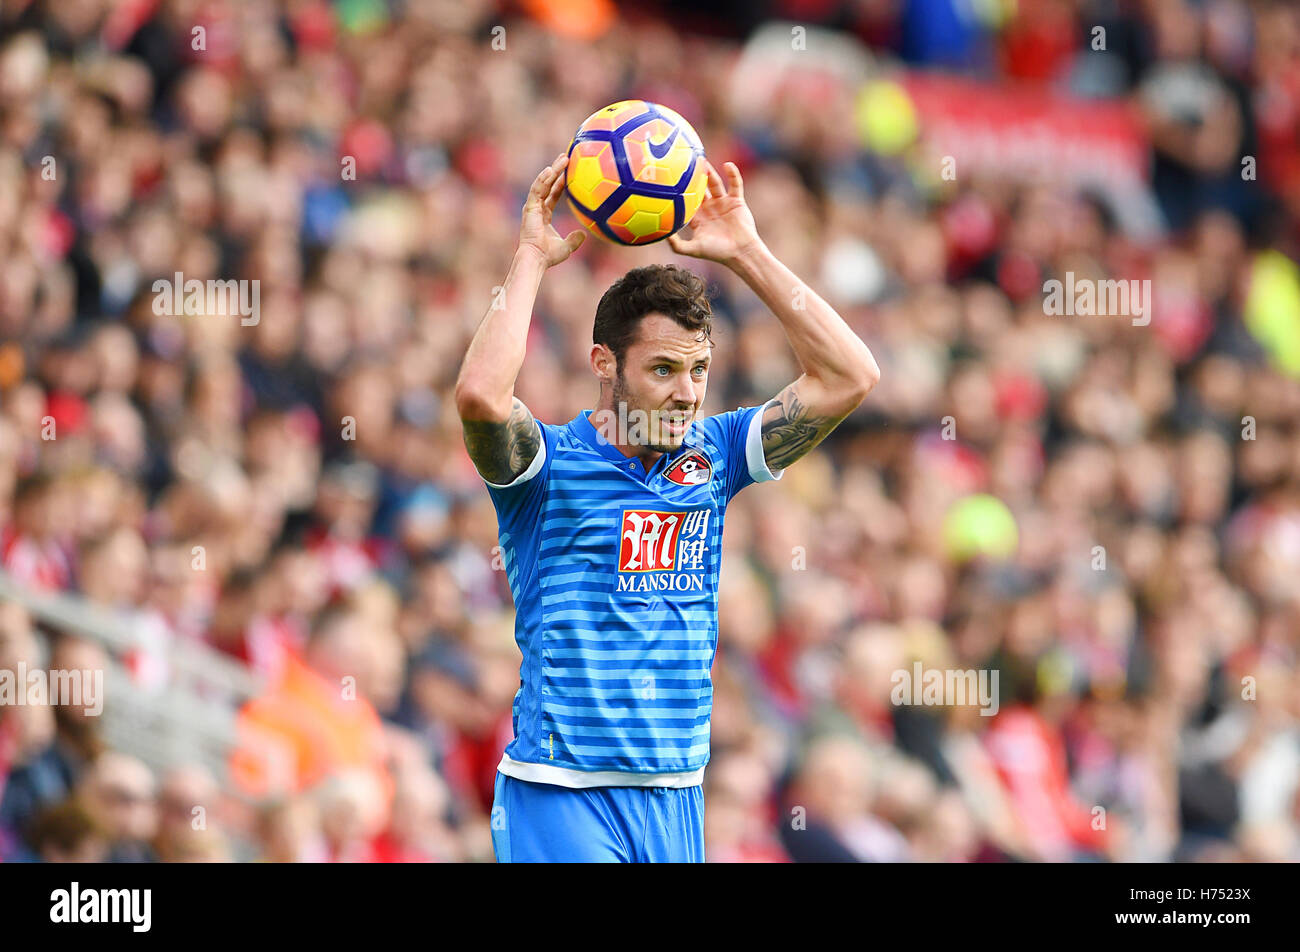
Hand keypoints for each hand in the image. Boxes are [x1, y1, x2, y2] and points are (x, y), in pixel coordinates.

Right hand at [519, 153, 585, 267]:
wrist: (536, 259)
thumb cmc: (549, 255)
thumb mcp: (566, 246)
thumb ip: (574, 239)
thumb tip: (584, 234)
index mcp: (544, 214)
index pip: (553, 193)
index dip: (561, 182)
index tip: (569, 170)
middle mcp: (537, 208)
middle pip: (548, 184)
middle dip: (556, 169)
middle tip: (566, 156)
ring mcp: (532, 207)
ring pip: (543, 183)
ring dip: (553, 170)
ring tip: (563, 158)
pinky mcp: (529, 207)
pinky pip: (537, 189)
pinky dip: (543, 179)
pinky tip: (551, 169)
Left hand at [668, 161, 763, 265]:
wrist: (740, 252)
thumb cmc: (717, 252)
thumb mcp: (694, 249)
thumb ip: (677, 244)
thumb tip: (662, 236)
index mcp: (698, 217)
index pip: (686, 200)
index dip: (678, 191)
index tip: (669, 179)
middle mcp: (710, 208)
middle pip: (699, 188)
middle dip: (692, 176)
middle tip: (683, 162)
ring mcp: (723, 202)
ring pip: (715, 183)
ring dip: (710, 171)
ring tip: (702, 160)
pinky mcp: (737, 200)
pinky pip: (735, 183)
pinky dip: (733, 174)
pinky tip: (727, 165)